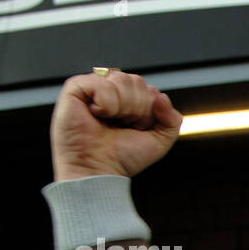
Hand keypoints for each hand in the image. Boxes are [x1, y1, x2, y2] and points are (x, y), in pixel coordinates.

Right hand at [50, 70, 181, 181]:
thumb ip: (172, 120)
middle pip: (137, 82)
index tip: (136, 129)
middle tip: (122, 126)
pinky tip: (96, 114)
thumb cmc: (123, 157)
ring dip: (122, 107)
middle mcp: (112, 90)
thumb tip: (161, 96)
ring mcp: (94, 87)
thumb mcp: (159, 141)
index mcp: (130, 99)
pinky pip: (101, 82)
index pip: (151, 90)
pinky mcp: (76, 87)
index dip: (149, 113)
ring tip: (109, 121)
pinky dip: (105, 103)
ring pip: (121, 79)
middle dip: (137, 109)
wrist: (98, 169)